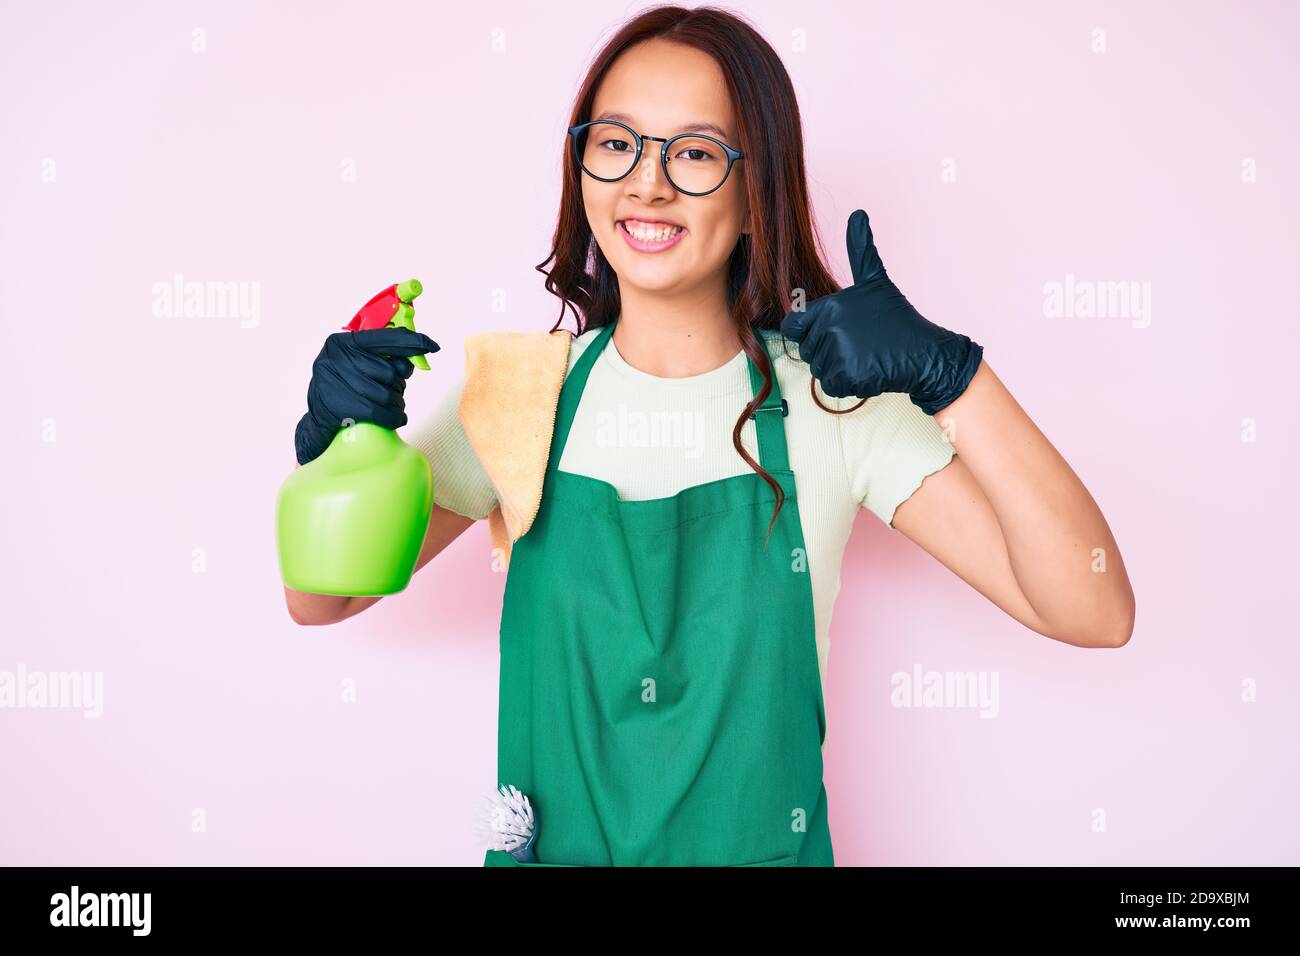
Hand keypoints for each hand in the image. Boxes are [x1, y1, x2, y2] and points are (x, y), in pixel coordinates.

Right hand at [294, 327, 439, 464]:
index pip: (385, 338)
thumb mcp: (358, 366)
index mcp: (342, 342)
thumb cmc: (345, 391)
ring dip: (397, 405)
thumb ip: (383, 358)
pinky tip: (396, 419)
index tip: (432, 346)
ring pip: (385, 394)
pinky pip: (377, 412)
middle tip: (395, 394)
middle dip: (399, 386)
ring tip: (395, 408)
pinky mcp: (335, 406)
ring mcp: (332, 382)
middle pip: (388, 372)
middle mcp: (335, 358)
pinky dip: (392, 418)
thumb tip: (415, 359)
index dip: (412, 342)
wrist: (319, 423)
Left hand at [780, 209, 982, 413]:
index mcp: (830, 306)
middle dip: (828, 352)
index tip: (833, 331)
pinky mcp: (847, 377)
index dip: (808, 331)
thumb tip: (858, 214)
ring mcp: (838, 354)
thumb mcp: (876, 281)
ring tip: (865, 355)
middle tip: (858, 344)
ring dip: (839, 369)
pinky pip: (831, 386)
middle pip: (808, 351)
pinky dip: (847, 384)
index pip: (793, 327)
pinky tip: (867, 370)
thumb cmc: (897, 318)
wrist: (924, 353)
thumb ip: (861, 251)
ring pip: (819, 369)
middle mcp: (830, 328)